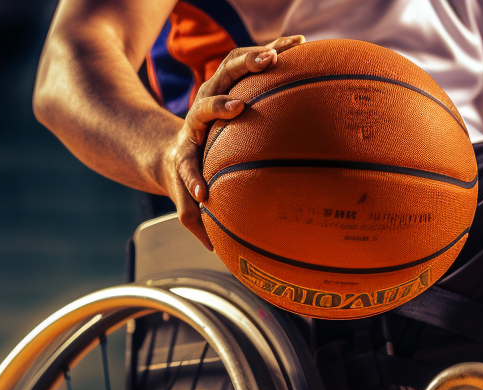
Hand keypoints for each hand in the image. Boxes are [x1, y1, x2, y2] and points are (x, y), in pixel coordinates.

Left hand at [159, 35, 303, 248]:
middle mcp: (201, 109)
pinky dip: (277, 51)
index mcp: (189, 140)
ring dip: (255, 59)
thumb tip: (213, 249)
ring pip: (233, 66)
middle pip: (212, 89)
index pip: (191, 145)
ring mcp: (218, 90)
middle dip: (226, 91)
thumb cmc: (187, 179)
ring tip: (281, 55)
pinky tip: (303, 45)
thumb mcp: (186, 202)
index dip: (197, 162)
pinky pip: (256, 62)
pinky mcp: (235, 80)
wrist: (178, 147)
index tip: (204, 189)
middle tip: (246, 94)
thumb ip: (196, 222)